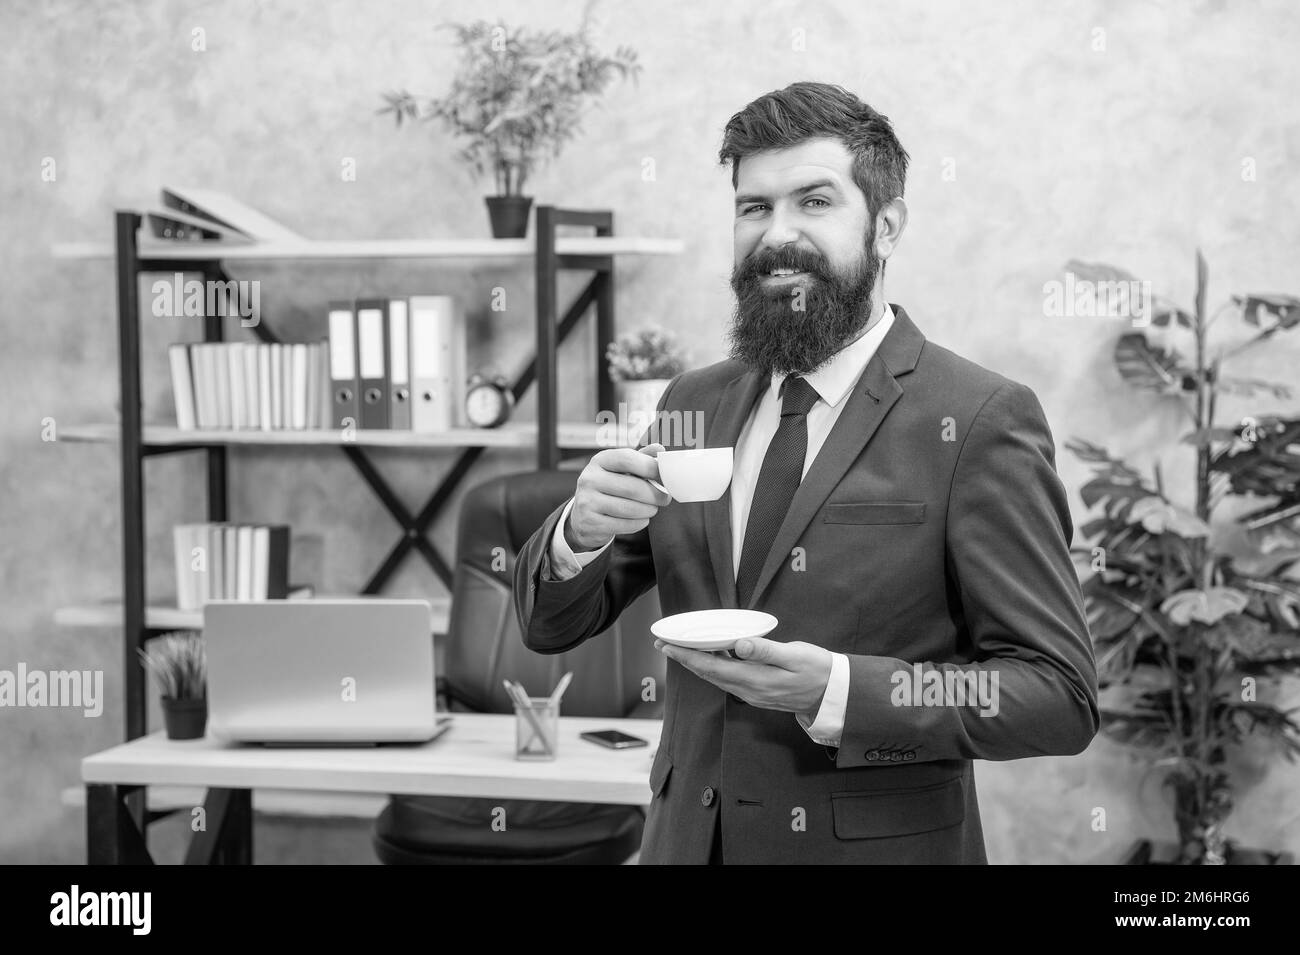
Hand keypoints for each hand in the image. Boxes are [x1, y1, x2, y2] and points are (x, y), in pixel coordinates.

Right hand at [564, 443, 671, 550]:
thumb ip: (640, 458)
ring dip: (649, 510)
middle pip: (633, 488)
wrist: (584, 517)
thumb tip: (659, 448)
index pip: (627, 459)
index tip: (664, 476)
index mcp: (599, 461)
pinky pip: (625, 525)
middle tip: (665, 499)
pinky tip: (640, 519)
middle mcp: (590, 479)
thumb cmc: (609, 489)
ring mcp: (587, 502)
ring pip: (631, 509)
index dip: (650, 467)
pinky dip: (639, 523)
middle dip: (655, 495)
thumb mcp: (621, 470)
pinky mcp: (590, 523)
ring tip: (652, 509)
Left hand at [654, 636, 833, 714]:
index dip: (688, 656)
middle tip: (663, 645)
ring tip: (679, 650)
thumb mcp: (796, 656)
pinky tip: (710, 658)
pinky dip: (712, 669)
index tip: (669, 646)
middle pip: (708, 674)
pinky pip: (727, 681)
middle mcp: (749, 690)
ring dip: (696, 665)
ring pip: (716, 679)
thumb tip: (740, 645)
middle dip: (684, 659)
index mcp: (756, 680)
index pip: (712, 667)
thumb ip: (766, 651)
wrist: (833, 694)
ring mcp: (752, 694)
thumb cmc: (817, 670)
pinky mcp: (757, 693)